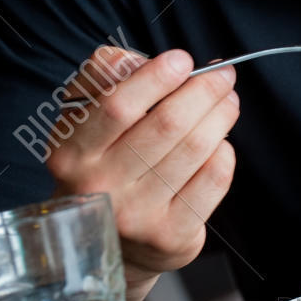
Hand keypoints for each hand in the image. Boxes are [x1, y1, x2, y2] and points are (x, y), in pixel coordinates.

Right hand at [47, 45, 239, 300]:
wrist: (105, 241)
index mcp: (72, 153)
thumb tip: (146, 61)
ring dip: (220, 115)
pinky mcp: (171, 235)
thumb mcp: (83, 120)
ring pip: (195, 149)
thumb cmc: (102, 164)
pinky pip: (212, 180)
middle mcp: (101, 187)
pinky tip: (220, 142)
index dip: (156, 78)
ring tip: (228, 100)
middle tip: (222, 74)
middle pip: (168, 125)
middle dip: (204, 90)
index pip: (118, 106)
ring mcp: (137, 216)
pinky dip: (223, 152)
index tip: (182, 59)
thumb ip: (104, 77)